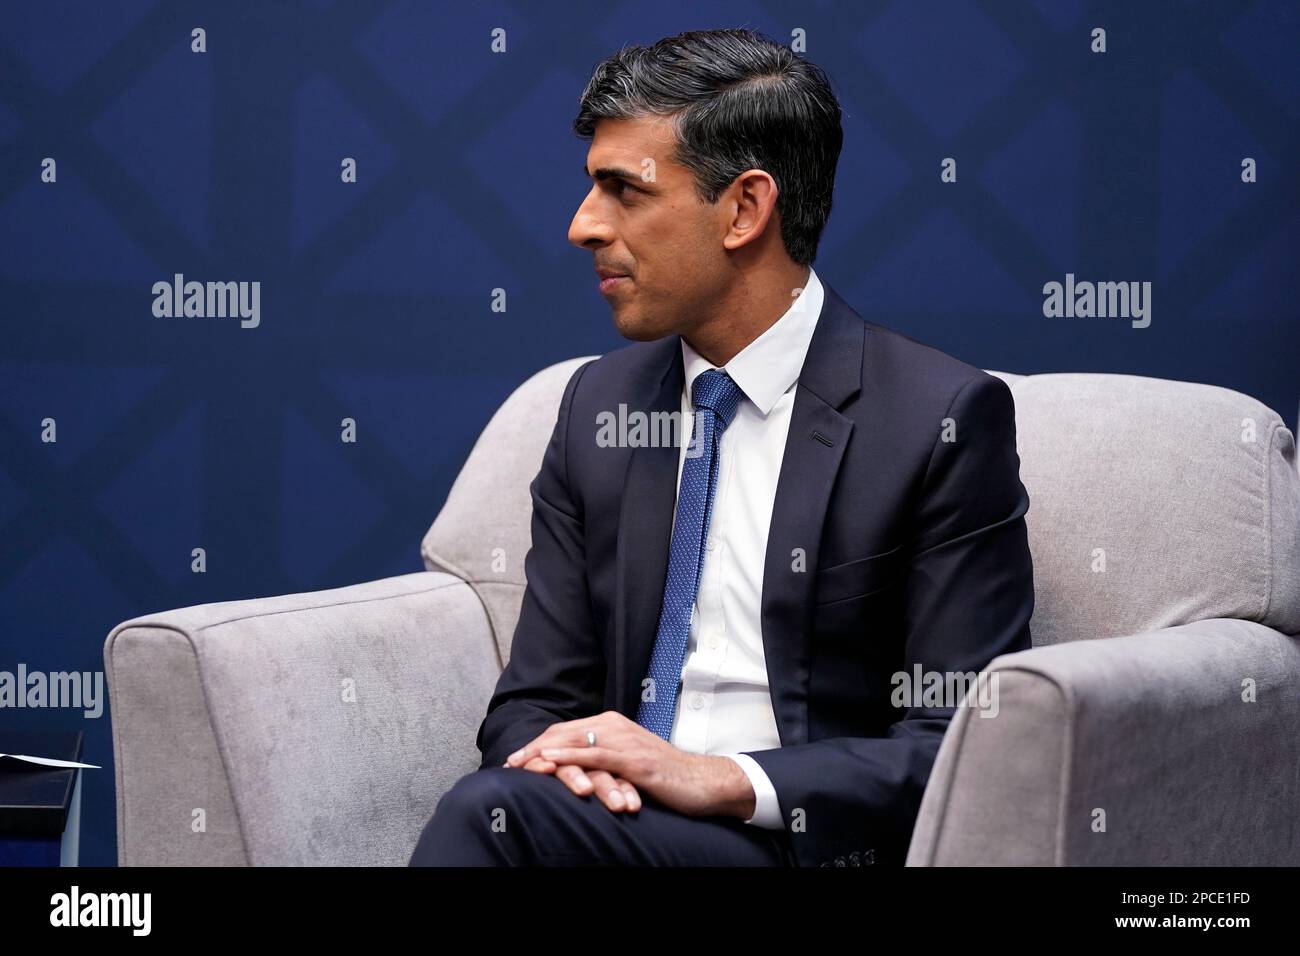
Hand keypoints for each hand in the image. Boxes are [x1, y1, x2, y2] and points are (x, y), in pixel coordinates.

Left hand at [503, 711, 754, 818]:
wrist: (702, 782)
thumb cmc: (665, 777)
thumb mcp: (627, 765)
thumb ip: (603, 761)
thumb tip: (576, 771)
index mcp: (612, 724)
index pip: (567, 730)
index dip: (540, 743)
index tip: (517, 758)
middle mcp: (615, 726)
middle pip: (564, 732)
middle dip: (534, 747)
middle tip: (510, 762)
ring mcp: (625, 741)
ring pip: (576, 741)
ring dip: (545, 751)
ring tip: (521, 762)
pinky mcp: (634, 759)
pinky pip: (596, 755)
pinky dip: (570, 755)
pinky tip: (551, 759)